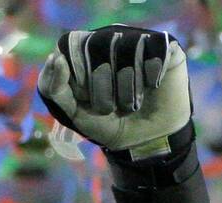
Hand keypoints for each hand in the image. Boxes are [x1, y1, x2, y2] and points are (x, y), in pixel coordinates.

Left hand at [37, 24, 191, 157]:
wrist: (146, 141)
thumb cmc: (109, 124)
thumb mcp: (75, 112)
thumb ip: (56, 88)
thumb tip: (55, 58)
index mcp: (87, 53)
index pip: (73, 46)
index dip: (78, 77)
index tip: (84, 99)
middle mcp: (113, 42)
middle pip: (98, 45)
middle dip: (101, 87)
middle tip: (110, 107)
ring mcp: (139, 42)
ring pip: (127, 48)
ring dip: (127, 86)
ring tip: (131, 103)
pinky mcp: (166, 48)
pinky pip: (155, 50)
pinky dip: (150, 76)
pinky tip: (152, 87)